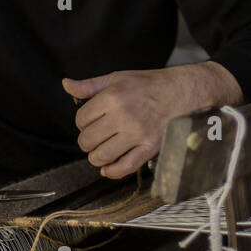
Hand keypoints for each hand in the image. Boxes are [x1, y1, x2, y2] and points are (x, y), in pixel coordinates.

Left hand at [62, 61, 242, 178]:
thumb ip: (90, 85)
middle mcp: (123, 116)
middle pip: (87, 140)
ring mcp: (137, 134)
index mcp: (113, 97)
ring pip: (100, 157)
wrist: (183, 92)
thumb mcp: (118, 78)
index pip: (81, 120)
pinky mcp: (149, 148)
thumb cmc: (149, 85)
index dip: (83, 123)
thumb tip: (66, 84)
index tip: (92, 121)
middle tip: (96, 136)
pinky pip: (124, 168)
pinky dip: (111, 172)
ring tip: (102, 149)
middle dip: (87, 141)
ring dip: (96, 157)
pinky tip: (108, 167)